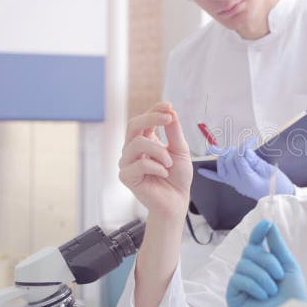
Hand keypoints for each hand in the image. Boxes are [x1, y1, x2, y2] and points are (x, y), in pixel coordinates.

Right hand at [118, 102, 191, 222]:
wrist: (177, 201)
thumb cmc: (178, 177)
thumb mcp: (180, 150)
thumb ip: (174, 132)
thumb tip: (170, 111)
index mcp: (145, 141)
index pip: (144, 120)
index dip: (154, 110)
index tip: (168, 105)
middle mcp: (133, 150)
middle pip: (133, 125)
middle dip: (151, 118)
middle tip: (168, 118)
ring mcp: (128, 162)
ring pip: (137, 143)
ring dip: (159, 151)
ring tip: (169, 163)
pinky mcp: (126, 176)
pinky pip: (139, 164)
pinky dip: (156, 167)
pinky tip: (164, 174)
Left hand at [198, 139, 294, 199]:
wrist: (280, 198)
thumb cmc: (278, 184)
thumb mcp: (269, 170)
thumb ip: (255, 161)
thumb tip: (244, 150)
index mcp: (248, 179)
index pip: (239, 158)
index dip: (243, 147)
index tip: (251, 141)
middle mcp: (238, 182)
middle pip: (228, 161)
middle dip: (234, 151)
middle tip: (244, 148)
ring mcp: (235, 183)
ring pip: (222, 167)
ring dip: (224, 156)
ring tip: (231, 150)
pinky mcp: (235, 183)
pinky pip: (219, 179)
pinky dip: (210, 174)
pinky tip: (201, 170)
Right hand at [226, 220, 306, 306]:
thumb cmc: (293, 296)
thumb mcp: (289, 267)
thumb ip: (277, 246)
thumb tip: (268, 223)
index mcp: (263, 263)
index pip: (256, 243)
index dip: (258, 232)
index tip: (267, 224)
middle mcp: (250, 271)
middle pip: (249, 251)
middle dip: (267, 261)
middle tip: (278, 276)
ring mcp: (240, 283)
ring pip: (244, 265)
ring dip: (263, 277)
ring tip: (272, 291)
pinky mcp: (233, 296)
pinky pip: (237, 279)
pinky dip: (254, 286)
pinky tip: (262, 296)